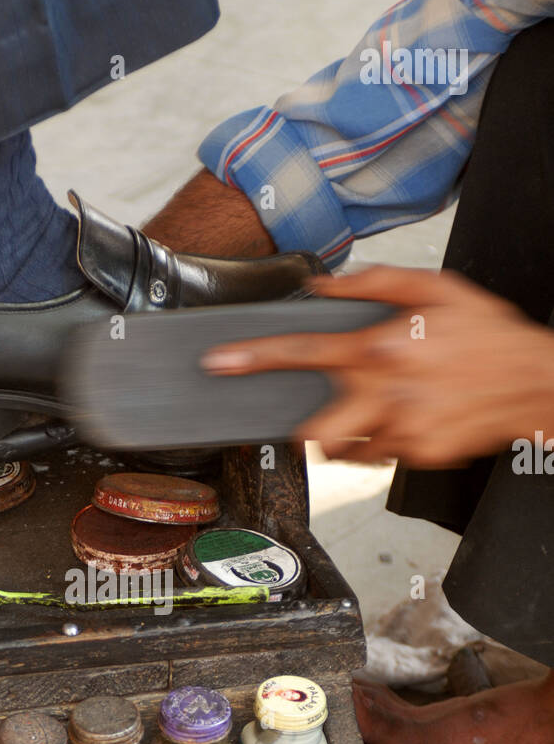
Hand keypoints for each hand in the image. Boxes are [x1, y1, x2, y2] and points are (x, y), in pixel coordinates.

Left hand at [201, 266, 553, 466]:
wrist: (537, 380)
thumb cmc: (486, 332)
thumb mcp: (436, 289)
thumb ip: (376, 284)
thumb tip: (324, 286)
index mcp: (382, 347)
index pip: (303, 352)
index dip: (255, 358)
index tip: (220, 364)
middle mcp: (387, 392)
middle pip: (313, 432)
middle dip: (308, 430)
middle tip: (326, 416)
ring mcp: (405, 430)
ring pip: (344, 451)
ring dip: (349, 436)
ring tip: (381, 412)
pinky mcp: (421, 455)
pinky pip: (381, 459)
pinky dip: (385, 444)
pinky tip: (412, 419)